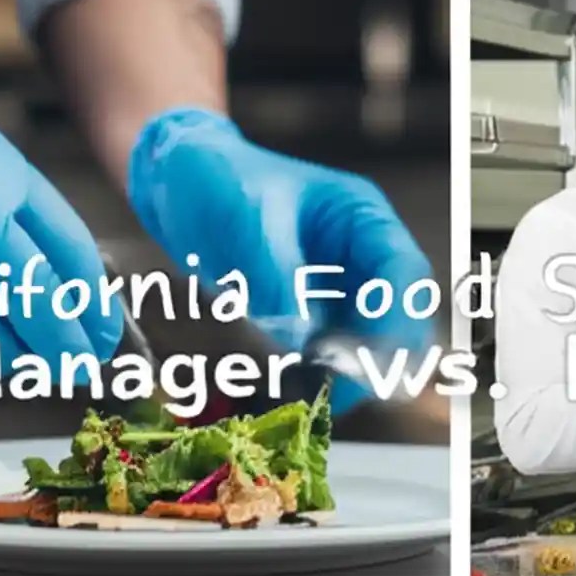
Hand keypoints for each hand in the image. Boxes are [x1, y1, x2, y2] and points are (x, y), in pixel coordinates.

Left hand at [128, 108, 433, 414]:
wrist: (172, 182)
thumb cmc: (217, 181)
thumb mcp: (247, 223)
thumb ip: (277, 281)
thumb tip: (299, 341)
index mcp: (361, 217)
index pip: (403, 272)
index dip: (397, 318)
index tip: (373, 358)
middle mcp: (360, 255)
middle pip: (396, 315)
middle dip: (380, 355)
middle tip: (344, 390)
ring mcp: (337, 287)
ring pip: (367, 341)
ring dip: (349, 370)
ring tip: (316, 395)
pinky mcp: (309, 313)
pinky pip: (328, 351)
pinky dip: (319, 372)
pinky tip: (296, 388)